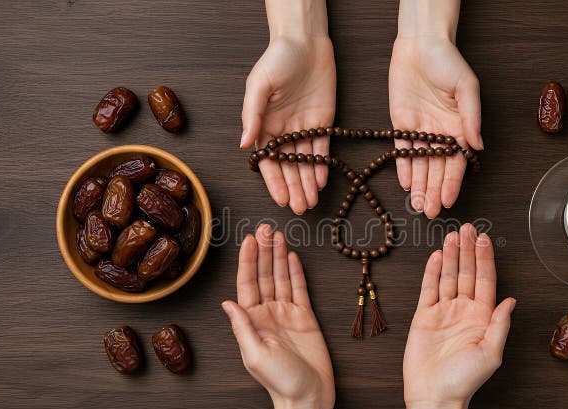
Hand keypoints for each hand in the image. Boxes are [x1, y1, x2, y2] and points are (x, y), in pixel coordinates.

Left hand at [222, 224, 333, 408]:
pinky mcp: (305, 317)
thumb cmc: (280, 381)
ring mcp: (286, 313)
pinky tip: (292, 256)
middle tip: (266, 227)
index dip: (248, 260)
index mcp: (251, 321)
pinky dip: (296, 272)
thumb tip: (227, 302)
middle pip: (263, 275)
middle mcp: (267, 313)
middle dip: (264, 250)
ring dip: (279, 256)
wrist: (307, 395)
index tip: (249, 239)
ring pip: (280, 277)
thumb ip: (242, 326)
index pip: (247, 283)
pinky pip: (299, 289)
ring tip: (278, 234)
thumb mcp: (255, 354)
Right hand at [240, 35, 335, 214]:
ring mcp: (304, 128)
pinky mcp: (323, 122)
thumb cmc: (277, 59)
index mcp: (264, 125)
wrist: (305, 42)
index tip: (281, 199)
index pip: (269, 160)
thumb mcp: (258, 85)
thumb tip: (244, 144)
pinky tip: (322, 181)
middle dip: (294, 188)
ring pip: (306, 162)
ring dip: (308, 182)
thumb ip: (252, 116)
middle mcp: (283, 130)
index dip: (275, 181)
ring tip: (312, 202)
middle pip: (289, 166)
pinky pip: (323, 148)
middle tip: (300, 208)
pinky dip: (323, 165)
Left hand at [389, 36, 482, 217]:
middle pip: (437, 168)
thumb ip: (471, 117)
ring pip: (419, 164)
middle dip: (433, 191)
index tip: (448, 201)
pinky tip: (405, 185)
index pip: (456, 162)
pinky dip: (403, 167)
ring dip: (419, 186)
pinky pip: (402, 150)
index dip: (452, 183)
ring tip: (417, 206)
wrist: (420, 43)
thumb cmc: (448, 61)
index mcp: (460, 126)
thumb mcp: (466, 86)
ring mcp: (421, 130)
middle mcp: (441, 132)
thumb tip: (478, 145)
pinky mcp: (401, 124)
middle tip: (429, 212)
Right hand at [404, 224, 514, 408]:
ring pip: (447, 276)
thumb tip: (511, 300)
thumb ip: (500, 324)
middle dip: (468, 249)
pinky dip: (431, 271)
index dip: (485, 258)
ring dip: (450, 255)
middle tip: (468, 228)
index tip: (485, 239)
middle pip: (467, 272)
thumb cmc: (464, 380)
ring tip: (452, 235)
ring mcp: (443, 311)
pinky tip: (435, 256)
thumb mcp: (491, 353)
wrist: (435, 394)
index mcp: (482, 317)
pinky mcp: (424, 316)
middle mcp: (464, 310)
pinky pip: (428, 289)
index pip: (485, 280)